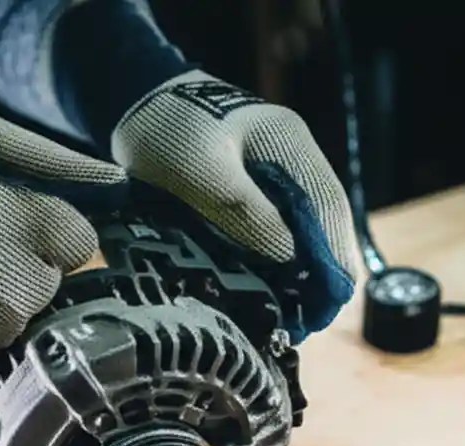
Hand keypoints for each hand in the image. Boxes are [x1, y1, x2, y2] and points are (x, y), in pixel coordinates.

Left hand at [111, 70, 356, 342]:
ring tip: (286, 320)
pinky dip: (275, 265)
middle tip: (303, 326)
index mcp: (290, 146)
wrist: (131, 99)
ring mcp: (275, 176)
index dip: (333, 261)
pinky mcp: (253, 192)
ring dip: (298, 276)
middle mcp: (293, 161)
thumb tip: (289, 261)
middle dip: (318, 277)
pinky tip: (265, 295)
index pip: (330, 210)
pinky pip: (277, 234)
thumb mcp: (199, 171)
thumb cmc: (164, 131)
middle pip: (323, 227)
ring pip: (302, 235)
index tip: (326, 307)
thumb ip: (244, 213)